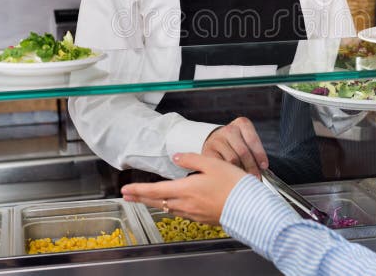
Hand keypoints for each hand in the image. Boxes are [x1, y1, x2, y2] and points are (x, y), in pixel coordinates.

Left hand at [122, 153, 246, 224]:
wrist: (250, 207)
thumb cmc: (234, 184)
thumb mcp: (213, 163)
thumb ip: (192, 159)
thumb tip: (176, 157)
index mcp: (186, 189)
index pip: (156, 190)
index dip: (139, 190)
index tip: (126, 190)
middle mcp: (186, 204)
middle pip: (158, 202)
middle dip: (141, 198)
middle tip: (127, 197)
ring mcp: (194, 213)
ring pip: (168, 208)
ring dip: (155, 203)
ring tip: (147, 199)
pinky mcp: (202, 218)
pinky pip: (181, 213)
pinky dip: (171, 207)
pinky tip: (173, 205)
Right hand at [202, 117, 267, 177]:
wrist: (216, 141)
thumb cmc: (238, 144)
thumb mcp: (248, 142)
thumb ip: (254, 153)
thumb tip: (261, 170)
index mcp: (242, 123)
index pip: (252, 140)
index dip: (259, 154)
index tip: (264, 166)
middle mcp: (229, 129)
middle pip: (243, 151)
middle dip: (251, 167)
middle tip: (255, 177)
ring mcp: (217, 139)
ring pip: (232, 160)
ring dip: (240, 170)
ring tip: (244, 176)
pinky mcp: (208, 151)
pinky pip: (221, 165)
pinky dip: (228, 172)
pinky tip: (231, 174)